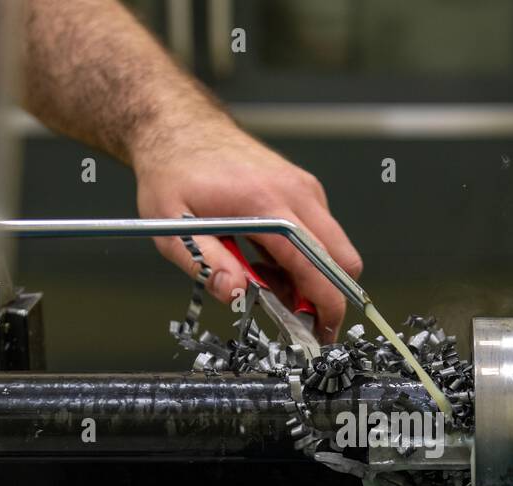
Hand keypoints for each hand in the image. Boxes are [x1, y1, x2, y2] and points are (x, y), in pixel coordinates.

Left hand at [133, 120, 361, 342]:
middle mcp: (295, 192)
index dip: (325, 306)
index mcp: (266, 204)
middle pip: (341, 258)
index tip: (321, 333)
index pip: (315, 265)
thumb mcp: (171, 226)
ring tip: (263, 278)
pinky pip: (321, 233)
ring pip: (333, 249)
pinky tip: (266, 256)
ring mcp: (303, 187)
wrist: (178, 126)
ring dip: (310, 277)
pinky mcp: (303, 188)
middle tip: (292, 314)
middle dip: (326, 295)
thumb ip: (205, 263)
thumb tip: (236, 293)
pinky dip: (304, 257)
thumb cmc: (172, 171)